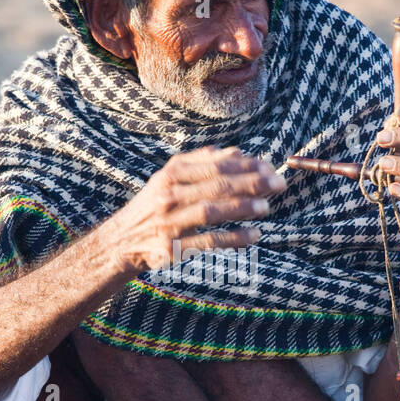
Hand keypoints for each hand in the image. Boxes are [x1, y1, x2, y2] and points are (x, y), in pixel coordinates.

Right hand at [106, 145, 285, 276]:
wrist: (120, 242)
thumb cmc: (153, 206)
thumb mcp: (170, 178)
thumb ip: (201, 163)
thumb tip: (236, 151)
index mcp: (172, 173)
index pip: (215, 165)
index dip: (246, 165)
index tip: (270, 166)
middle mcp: (169, 194)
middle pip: (216, 185)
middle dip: (252, 183)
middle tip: (279, 184)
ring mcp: (169, 222)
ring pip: (211, 211)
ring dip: (242, 208)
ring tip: (267, 207)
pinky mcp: (172, 248)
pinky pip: (208, 242)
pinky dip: (233, 238)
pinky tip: (254, 235)